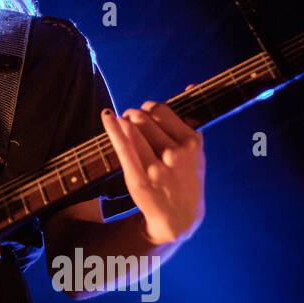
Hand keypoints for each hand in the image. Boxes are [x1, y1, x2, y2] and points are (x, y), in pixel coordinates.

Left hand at [101, 83, 205, 244]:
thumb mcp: (197, 150)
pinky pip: (122, 147)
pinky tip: (107, 116)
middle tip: (132, 121)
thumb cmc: (185, 177)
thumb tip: (191, 85)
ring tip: (124, 126)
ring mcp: (158, 168)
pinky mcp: (139, 180)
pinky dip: (112, 128)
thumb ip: (191, 118)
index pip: (160, 110)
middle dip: (133, 115)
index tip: (146, 114)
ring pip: (131, 129)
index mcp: (192, 143)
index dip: (149, 109)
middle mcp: (176, 154)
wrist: (179, 217)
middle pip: (143, 118)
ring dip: (123, 123)